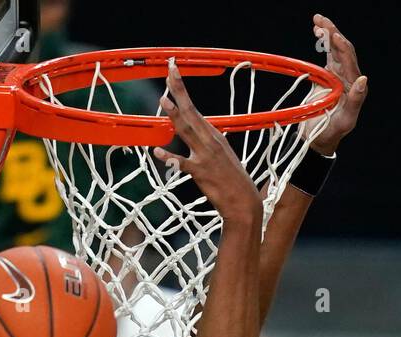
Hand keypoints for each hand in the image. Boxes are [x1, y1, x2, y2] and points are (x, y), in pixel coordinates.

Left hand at [154, 61, 262, 224]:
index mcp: (214, 135)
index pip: (195, 109)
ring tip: (163, 100)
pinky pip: (182, 163)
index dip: (183, 91)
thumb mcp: (222, 154)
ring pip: (187, 131)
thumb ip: (207, 142)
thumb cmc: (232, 178)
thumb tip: (195, 132)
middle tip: (170, 73)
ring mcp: (205, 156)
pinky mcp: (200, 173)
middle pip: (191, 113)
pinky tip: (157, 152)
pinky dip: (169, 158)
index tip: (174, 73)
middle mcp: (210, 141)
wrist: (243, 201)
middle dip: (180, 92)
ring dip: (175, 116)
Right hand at [308, 14, 368, 156]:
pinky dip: (322, 43)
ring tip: (317, 21)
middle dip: (332, 32)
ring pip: (334, 49)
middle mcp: (347, 77)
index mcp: (354, 85)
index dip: (341, 46)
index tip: (332, 35)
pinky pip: (326, 55)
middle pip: (342, 49)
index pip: (349, 60)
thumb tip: (364, 79)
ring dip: (327, 34)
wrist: (318, 138)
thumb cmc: (333, 132)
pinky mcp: (325, 76)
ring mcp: (336, 75)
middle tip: (320, 20)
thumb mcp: (346, 120)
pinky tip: (317, 33)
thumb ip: (355, 101)